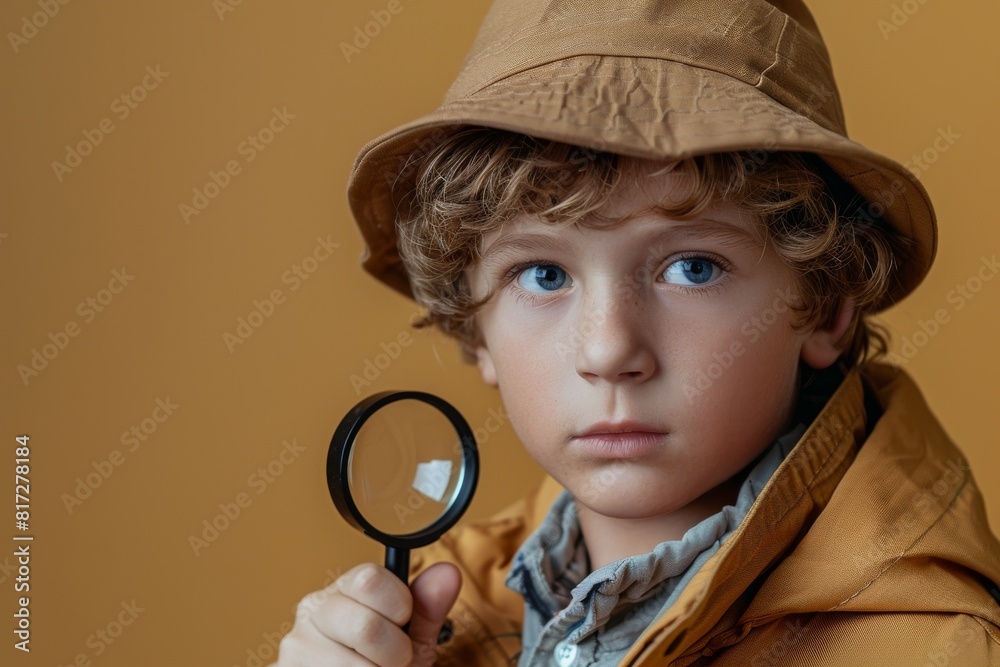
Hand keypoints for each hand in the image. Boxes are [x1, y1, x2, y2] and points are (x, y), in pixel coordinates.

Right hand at [276, 561, 460, 665]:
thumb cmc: (381, 664)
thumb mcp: (410, 638)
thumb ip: (428, 609)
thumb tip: (448, 572)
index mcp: (342, 590)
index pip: (371, 579)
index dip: (399, 608)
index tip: (402, 624)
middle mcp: (313, 611)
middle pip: (367, 627)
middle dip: (393, 654)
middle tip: (391, 661)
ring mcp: (297, 647)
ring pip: (358, 666)